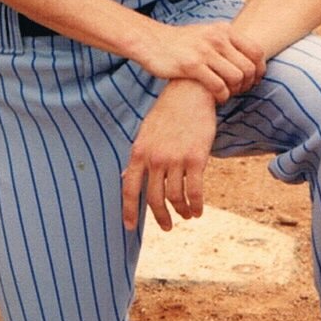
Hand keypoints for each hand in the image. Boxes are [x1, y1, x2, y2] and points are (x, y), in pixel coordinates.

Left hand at [121, 81, 217, 231]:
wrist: (191, 94)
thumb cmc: (168, 114)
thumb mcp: (145, 133)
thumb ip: (137, 157)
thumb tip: (123, 177)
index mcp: (138, 152)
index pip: (128, 188)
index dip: (128, 211)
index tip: (130, 227)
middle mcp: (154, 158)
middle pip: (153, 198)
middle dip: (161, 217)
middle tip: (167, 226)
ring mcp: (175, 158)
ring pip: (175, 197)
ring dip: (181, 211)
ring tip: (187, 215)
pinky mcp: (196, 158)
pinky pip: (195, 191)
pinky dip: (196, 205)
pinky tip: (198, 211)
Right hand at [138, 20, 264, 103]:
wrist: (150, 42)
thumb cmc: (180, 43)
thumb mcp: (207, 34)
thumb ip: (227, 43)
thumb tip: (249, 59)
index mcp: (224, 30)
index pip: (256, 52)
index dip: (260, 70)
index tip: (254, 81)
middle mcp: (217, 39)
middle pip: (249, 67)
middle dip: (248, 84)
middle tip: (239, 91)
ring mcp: (204, 52)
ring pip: (236, 78)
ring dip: (235, 91)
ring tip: (227, 94)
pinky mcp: (191, 66)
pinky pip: (218, 86)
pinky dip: (222, 96)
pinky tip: (216, 98)